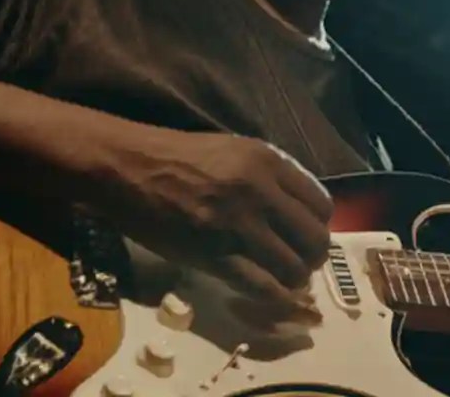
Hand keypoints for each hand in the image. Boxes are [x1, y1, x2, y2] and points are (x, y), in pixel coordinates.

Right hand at [88, 127, 333, 313]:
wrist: (127, 168)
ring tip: (284, 281)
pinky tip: (273, 297)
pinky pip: (262, 286)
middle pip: (314, 238)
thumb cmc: (177, 158)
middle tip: (300, 263)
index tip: (305, 236)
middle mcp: (260, 191)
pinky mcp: (214, 255)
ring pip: (293, 266)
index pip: (321, 204)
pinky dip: (275, 298)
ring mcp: (238, 225)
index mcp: (268, 162)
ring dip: (294, 279)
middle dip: (312, 257)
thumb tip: (298, 208)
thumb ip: (270, 175)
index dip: (318, 226)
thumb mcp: (234, 150)